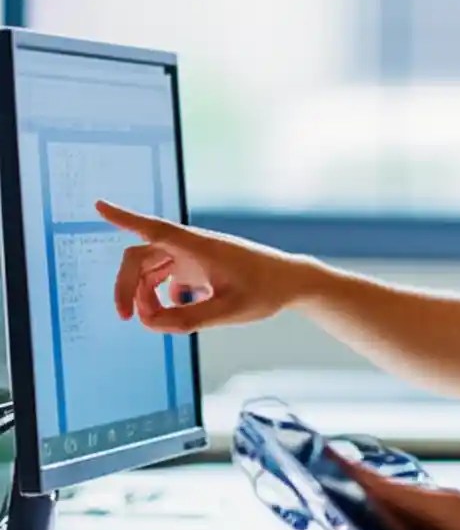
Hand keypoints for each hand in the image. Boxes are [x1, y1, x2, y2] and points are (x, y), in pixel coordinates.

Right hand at [96, 200, 318, 332]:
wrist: (291, 283)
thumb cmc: (265, 291)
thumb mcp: (228, 311)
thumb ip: (188, 319)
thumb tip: (149, 323)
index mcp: (198, 246)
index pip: (153, 228)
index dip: (123, 218)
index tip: (98, 205)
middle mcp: (191, 245)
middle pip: (140, 258)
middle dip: (127, 287)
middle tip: (127, 318)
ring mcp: (192, 255)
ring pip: (150, 269)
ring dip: (144, 294)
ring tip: (159, 321)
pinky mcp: (197, 265)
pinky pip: (164, 277)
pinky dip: (160, 296)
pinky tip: (181, 309)